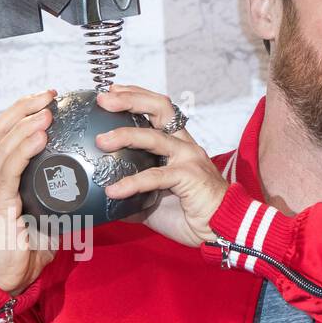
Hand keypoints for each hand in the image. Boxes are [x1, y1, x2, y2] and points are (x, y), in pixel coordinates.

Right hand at [0, 90, 61, 293]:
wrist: (10, 277)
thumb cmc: (30, 248)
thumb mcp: (50, 213)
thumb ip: (62, 193)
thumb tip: (94, 177)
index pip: (4, 132)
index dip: (23, 111)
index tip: (48, 99)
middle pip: (0, 129)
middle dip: (24, 107)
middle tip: (50, 96)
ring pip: (3, 144)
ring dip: (26, 123)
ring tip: (47, 111)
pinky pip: (9, 169)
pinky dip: (24, 149)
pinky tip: (41, 137)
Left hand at [93, 84, 229, 247]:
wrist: (220, 230)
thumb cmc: (190, 214)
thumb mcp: (153, 201)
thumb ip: (132, 195)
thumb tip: (106, 199)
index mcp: (178, 144)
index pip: (158, 109)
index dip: (136, 96)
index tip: (110, 92)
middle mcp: (185, 145)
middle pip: (160, 108)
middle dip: (130, 99)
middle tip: (104, 100)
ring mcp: (188, 158)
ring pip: (154, 137)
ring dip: (125, 135)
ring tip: (101, 141)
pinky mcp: (189, 176)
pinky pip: (155, 176)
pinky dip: (132, 182)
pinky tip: (113, 191)